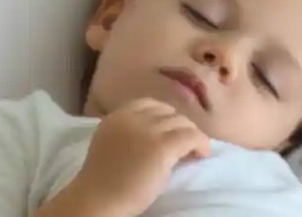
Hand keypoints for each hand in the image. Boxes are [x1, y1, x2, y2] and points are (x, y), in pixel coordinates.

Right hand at [63, 99, 211, 216]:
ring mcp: (147, 130)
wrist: (99, 197)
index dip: (164, 117)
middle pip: (168, 112)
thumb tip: (153, 136)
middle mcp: (131, 118)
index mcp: (115, 117)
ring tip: (192, 154)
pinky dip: (201, 144)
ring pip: (183, 122)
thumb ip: (125, 134)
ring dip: (191, 136)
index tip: (168, 133)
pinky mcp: (162, 146)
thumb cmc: (103, 180)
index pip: (148, 104)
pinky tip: (201, 155)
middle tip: (183, 146)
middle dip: (179, 127)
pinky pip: (192, 135)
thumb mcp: (108, 144)